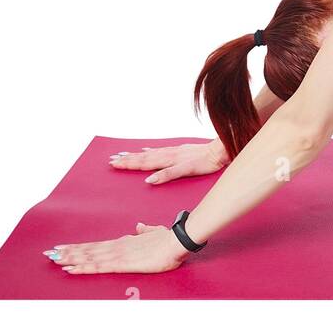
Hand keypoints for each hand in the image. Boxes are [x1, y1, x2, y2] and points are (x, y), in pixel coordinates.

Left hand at [45, 223, 189, 274]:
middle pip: (88, 250)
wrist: (176, 241)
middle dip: (68, 252)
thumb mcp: (154, 233)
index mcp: (124, 242)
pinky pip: (97, 267)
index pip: (97, 245)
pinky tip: (70, 269)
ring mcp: (117, 255)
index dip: (80, 247)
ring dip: (70, 259)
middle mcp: (117, 247)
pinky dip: (81, 267)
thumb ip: (145, 231)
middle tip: (49, 253)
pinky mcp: (121, 263)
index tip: (65, 247)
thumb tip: (139, 227)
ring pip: (88, 257)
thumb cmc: (168, 239)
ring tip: (54, 259)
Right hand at [109, 140, 228, 183]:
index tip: (114, 164)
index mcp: (168, 160)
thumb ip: (168, 175)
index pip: (144, 163)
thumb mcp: (187, 170)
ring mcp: (174, 152)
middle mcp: (169, 154)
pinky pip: (160, 150)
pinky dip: (150, 151)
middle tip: (111, 160)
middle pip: (143, 158)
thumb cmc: (206, 162)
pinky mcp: (181, 151)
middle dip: (127, 160)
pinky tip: (145, 150)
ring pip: (150, 154)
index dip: (129, 164)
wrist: (221, 150)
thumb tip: (148, 180)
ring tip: (122, 154)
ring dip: (135, 155)